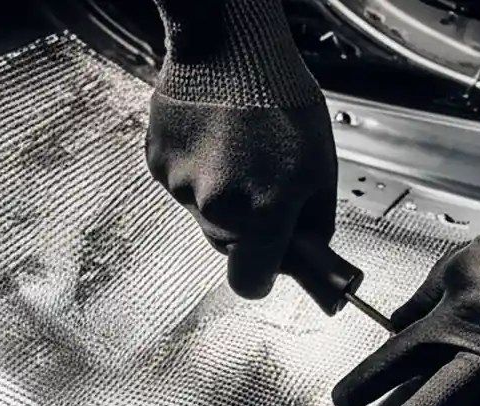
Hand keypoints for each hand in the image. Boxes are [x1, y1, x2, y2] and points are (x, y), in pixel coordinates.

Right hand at [145, 0, 337, 298]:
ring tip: (239, 151)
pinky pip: (182, 186)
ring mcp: (181, 187)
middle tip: (264, 189)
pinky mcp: (158, 164)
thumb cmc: (279, 98)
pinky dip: (198, 171)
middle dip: (247, 227)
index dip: (263, 274)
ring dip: (222, 194)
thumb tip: (308, 251)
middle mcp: (216, 208)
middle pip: (228, 246)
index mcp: (262, 214)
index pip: (251, 283)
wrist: (228, 48)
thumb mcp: (321, 167)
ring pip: (204, 214)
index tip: (273, 262)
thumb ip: (314, 221)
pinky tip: (215, 140)